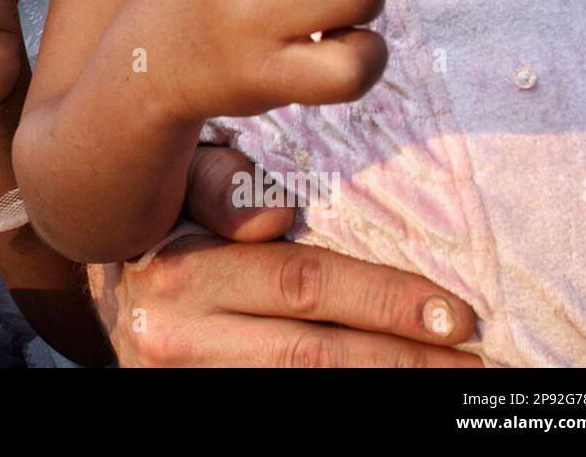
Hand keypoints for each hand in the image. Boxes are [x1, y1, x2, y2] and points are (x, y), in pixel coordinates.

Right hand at [90, 146, 481, 366]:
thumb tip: (277, 209)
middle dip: (404, 358)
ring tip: (454, 382)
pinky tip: (391, 389)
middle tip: (476, 358)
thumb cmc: (164, 221)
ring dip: (386, 386)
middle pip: (313, 352)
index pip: (300, 284)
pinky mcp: (201, 400)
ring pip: (305, 388)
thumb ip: (221, 185)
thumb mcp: (180, 182)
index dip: (384, 299)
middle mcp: (175, 332)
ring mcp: (186, 379)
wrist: (108, 289)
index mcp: (178, 268)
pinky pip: (282, 403)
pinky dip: (345, 400)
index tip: (455, 311)